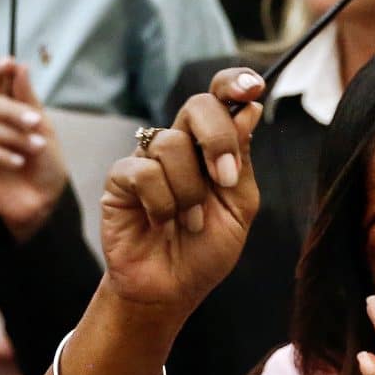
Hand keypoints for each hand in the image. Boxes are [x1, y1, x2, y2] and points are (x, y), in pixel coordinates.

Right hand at [0, 56, 70, 240]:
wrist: (45, 201)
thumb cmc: (46, 164)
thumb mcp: (43, 128)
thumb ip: (28, 99)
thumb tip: (19, 67)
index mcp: (7, 111)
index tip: (8, 63)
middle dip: (13, 111)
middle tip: (35, 122)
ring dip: (15, 138)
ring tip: (36, 149)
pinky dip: (1, 155)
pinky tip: (18, 163)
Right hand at [97, 68, 263, 314]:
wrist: (171, 290)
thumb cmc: (206, 251)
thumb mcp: (239, 208)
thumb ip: (242, 159)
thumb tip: (249, 108)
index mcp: (212, 148)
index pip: (219, 98)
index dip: (233, 83)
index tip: (254, 88)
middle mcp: (180, 147)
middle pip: (197, 106)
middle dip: (217, 140)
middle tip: (225, 180)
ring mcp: (148, 160)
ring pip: (171, 143)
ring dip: (190, 191)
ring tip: (190, 222)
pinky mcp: (120, 179)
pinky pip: (144, 171)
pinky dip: (161, 202)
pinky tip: (161, 223)